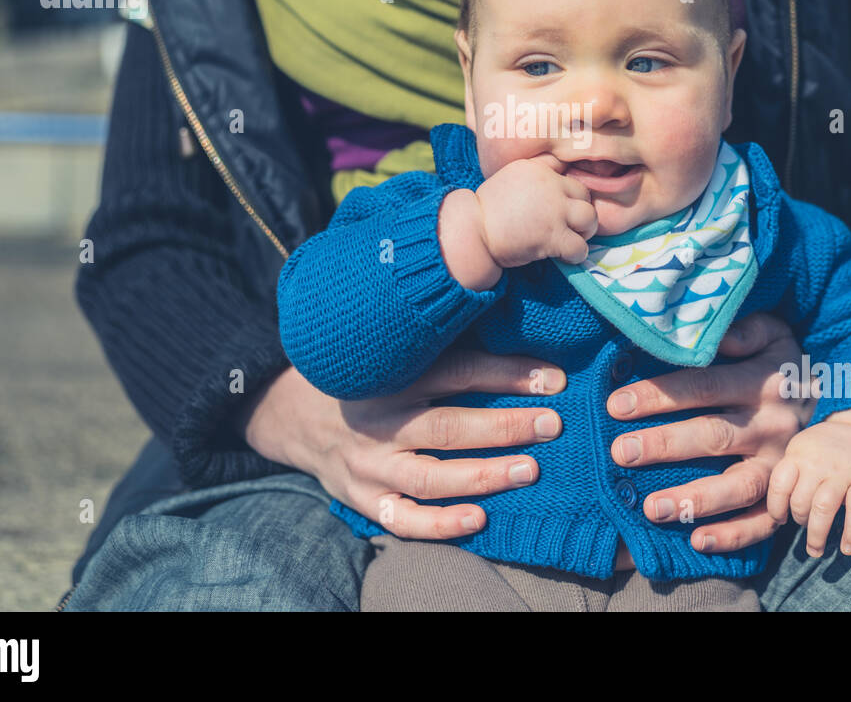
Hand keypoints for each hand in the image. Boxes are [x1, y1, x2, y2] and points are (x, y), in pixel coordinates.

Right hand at [241, 349, 566, 539]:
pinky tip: (479, 519)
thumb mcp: (394, 351)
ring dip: (482, 476)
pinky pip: (402, 518)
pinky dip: (440, 524)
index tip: (555, 380)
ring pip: (430, 476)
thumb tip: (514, 327)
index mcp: (393, 374)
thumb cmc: (366, 377)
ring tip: (529, 471)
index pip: (458, 371)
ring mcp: (369, 464)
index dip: (509, 374)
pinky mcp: (361, 497)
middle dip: (506, 427)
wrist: (295, 413)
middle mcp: (381, 420)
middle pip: (449, 427)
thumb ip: (443, 345)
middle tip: (552, 425)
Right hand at [476, 153, 598, 267]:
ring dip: (585, 230)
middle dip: (580, 210)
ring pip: (590, 218)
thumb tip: (558, 169)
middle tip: (569, 224)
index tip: (562, 205)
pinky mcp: (553, 237)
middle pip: (585, 195)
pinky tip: (565, 256)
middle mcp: (550, 186)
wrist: (473, 231)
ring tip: (573, 237)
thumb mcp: (511, 176)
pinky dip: (577, 255)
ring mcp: (554, 212)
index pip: (569, 175)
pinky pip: (580, 247)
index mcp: (539, 169)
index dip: (569, 193)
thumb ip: (536, 173)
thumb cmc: (488, 208)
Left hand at [606, 312, 814, 554]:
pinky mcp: (786, 493)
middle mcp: (772, 425)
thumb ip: (744, 330)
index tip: (616, 404)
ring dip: (694, 500)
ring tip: (651, 508)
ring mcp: (781, 464)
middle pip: (714, 436)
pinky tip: (697, 542)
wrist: (843, 400)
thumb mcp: (774, 333)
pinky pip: (764, 521)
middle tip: (620, 452)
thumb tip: (710, 337)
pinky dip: (734, 536)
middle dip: (664, 445)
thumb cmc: (786, 363)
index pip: (704, 386)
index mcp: (762, 381)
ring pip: (739, 486)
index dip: (660, 395)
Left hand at [765, 417, 850, 557]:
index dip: (776, 507)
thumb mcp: (800, 450)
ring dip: (817, 534)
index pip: (779, 484)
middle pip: (801, 501)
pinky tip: (846, 549)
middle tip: (803, 526)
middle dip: (799, 521)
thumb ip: (788, 474)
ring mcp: (842, 473)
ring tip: (815, 551)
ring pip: (824, 508)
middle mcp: (818, 463)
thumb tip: (776, 513)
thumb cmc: (823, 449)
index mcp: (798, 455)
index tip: (780, 519)